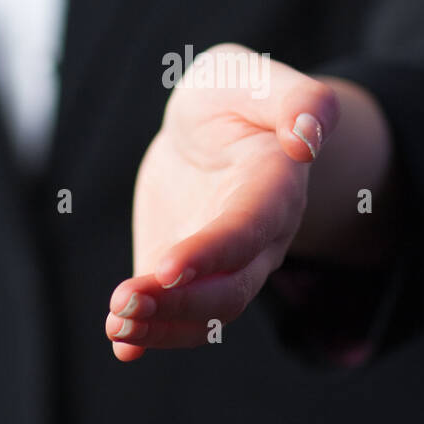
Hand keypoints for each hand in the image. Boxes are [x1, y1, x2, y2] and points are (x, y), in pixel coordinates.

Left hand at [105, 44, 339, 360]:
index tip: (166, 267)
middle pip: (231, 290)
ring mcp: (222, 265)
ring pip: (205, 314)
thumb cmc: (233, 94)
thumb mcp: (253, 77)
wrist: (205, 124)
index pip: (248, 229)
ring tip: (115, 323)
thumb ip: (296, 99)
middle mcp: (257, 239)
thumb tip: (308, 138)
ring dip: (161, 326)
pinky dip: (151, 336)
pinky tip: (122, 346)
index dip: (213, 252)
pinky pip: (177, 317)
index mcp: (274, 188)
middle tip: (123, 303)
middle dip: (179, 303)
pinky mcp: (185, 275)